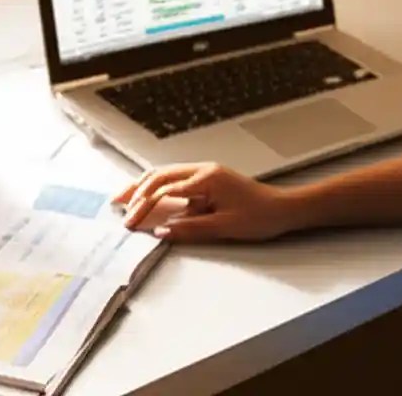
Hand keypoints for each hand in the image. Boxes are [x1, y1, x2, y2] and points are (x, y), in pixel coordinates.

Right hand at [114, 163, 299, 242]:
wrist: (284, 208)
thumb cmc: (260, 216)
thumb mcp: (225, 227)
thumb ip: (191, 229)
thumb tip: (160, 231)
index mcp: (206, 178)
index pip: (165, 190)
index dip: (144, 206)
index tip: (129, 222)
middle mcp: (203, 170)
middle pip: (160, 175)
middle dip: (136, 191)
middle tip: (118, 207)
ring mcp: (206, 173)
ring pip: (166, 174)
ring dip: (144, 185)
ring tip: (124, 197)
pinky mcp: (208, 180)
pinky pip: (177, 179)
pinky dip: (158, 187)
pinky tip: (149, 196)